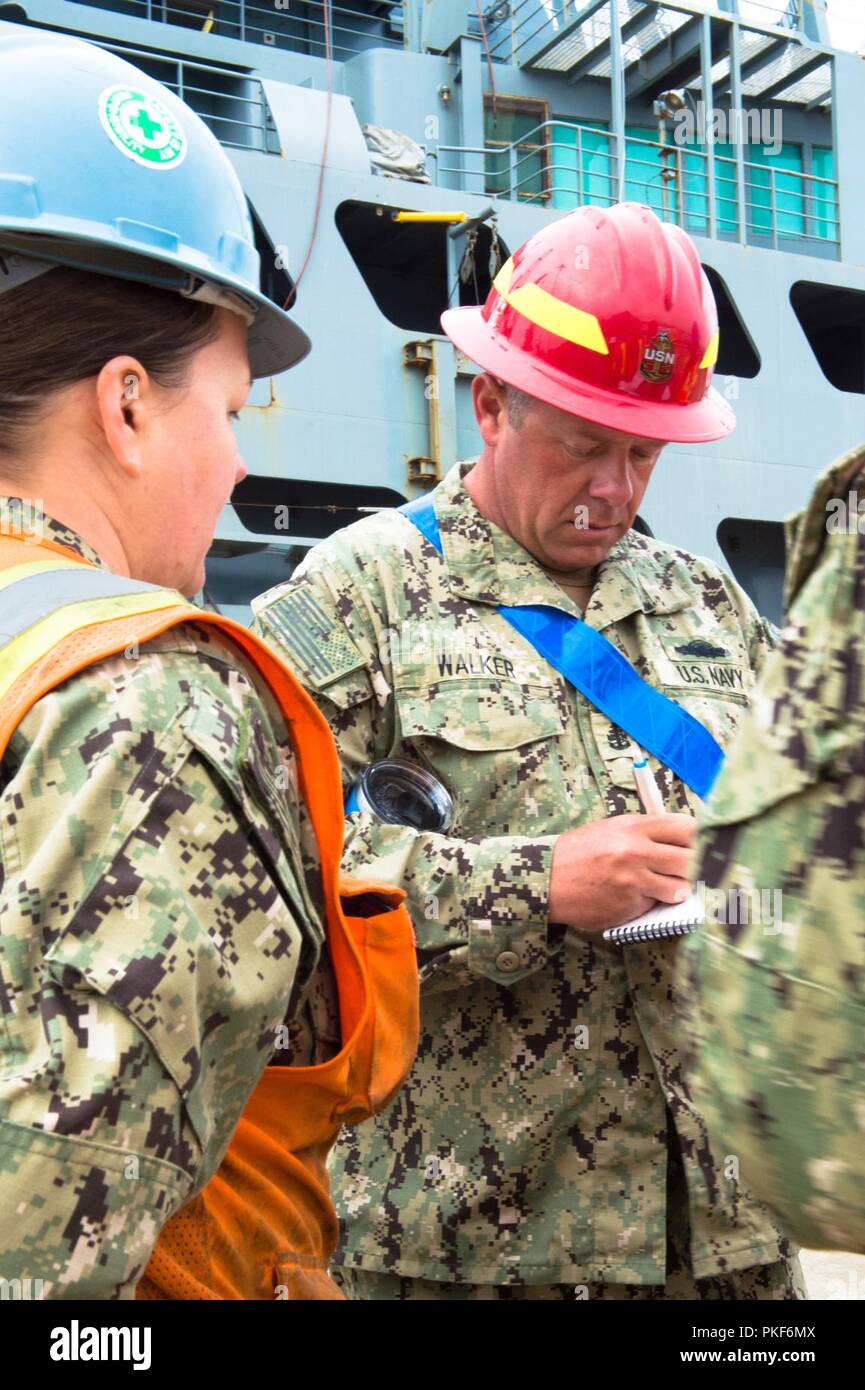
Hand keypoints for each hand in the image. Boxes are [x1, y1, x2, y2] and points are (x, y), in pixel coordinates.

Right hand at [548, 813, 696, 932]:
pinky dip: (650, 902)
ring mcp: (633, 882)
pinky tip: (633, 896)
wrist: (546, 880)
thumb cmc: (579, 852)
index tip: (702, 844)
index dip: (699, 838)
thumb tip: (684, 840)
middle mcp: (636, 852)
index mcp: (633, 827)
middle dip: (695, 867)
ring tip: (664, 885)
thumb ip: (645, 833)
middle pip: (690, 860)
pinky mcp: (629, 907)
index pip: (686, 829)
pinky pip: (654, 905)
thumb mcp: (610, 829)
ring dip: (677, 889)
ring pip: (679, 888)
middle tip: (692, 870)